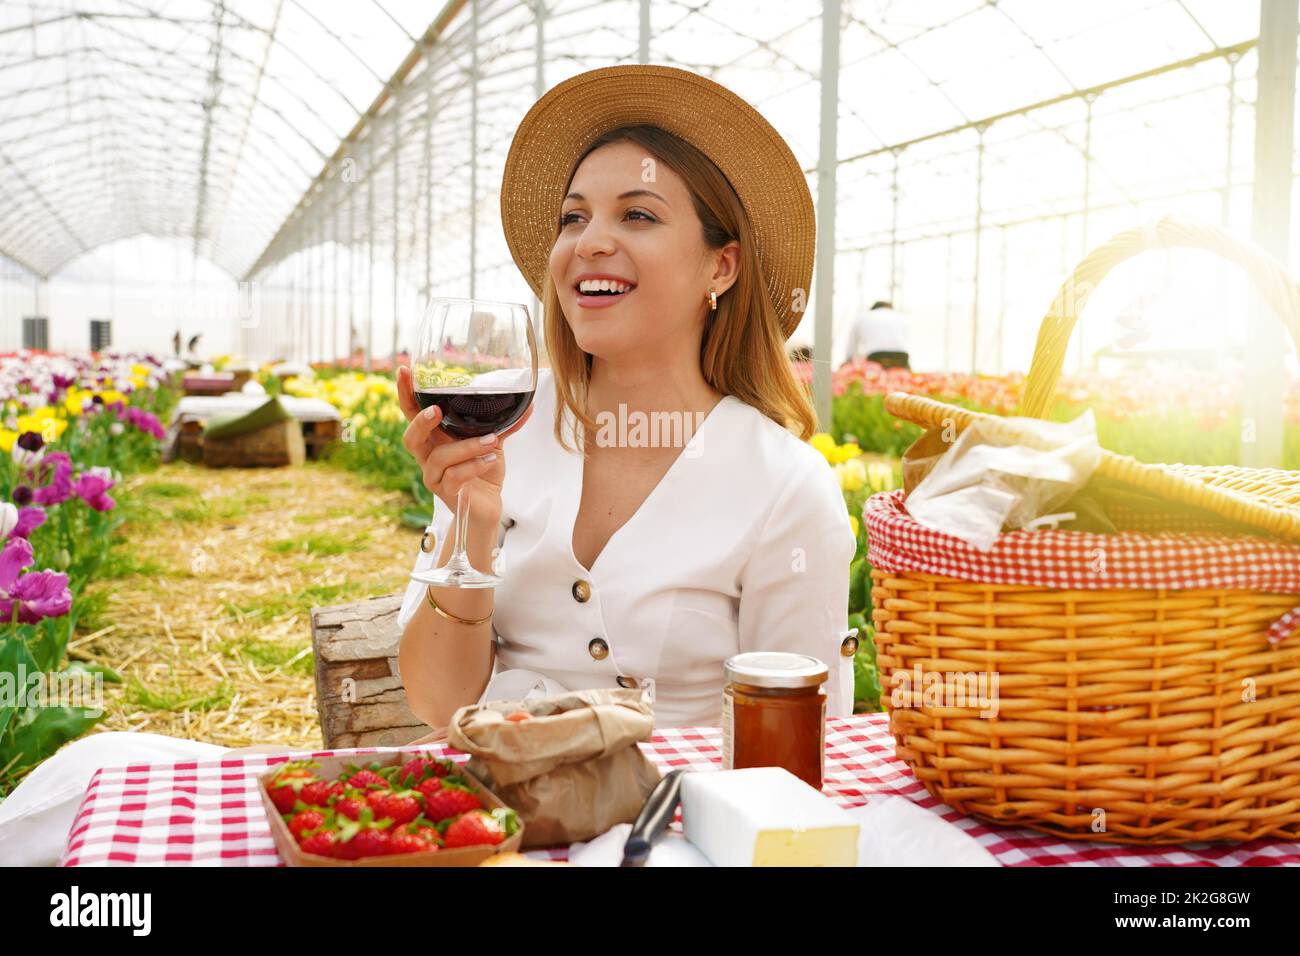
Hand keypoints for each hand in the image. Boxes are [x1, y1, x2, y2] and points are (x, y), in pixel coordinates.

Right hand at [396, 364, 534, 524]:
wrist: (488, 507)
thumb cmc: (483, 472)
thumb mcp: (492, 444)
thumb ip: (503, 424)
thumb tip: (528, 404)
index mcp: (435, 439)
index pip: (413, 414)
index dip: (405, 394)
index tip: (404, 371)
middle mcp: (429, 457)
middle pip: (410, 438)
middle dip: (420, 422)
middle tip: (436, 410)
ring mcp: (435, 477)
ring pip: (439, 458)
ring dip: (466, 446)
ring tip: (491, 440)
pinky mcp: (447, 494)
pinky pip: (454, 477)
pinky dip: (473, 466)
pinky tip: (491, 460)